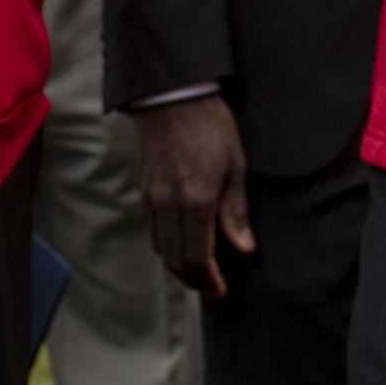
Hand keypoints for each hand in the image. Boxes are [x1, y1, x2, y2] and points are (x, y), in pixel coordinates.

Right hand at [133, 93, 251, 296]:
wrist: (172, 93)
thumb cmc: (210, 125)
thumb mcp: (235, 165)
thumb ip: (236, 209)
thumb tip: (243, 247)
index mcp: (196, 199)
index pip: (198, 256)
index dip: (209, 280)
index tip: (220, 291)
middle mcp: (168, 202)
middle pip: (174, 258)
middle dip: (191, 279)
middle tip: (208, 288)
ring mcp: (151, 195)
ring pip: (158, 244)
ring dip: (175, 263)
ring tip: (194, 270)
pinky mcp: (142, 185)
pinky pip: (150, 226)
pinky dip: (162, 242)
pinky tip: (176, 241)